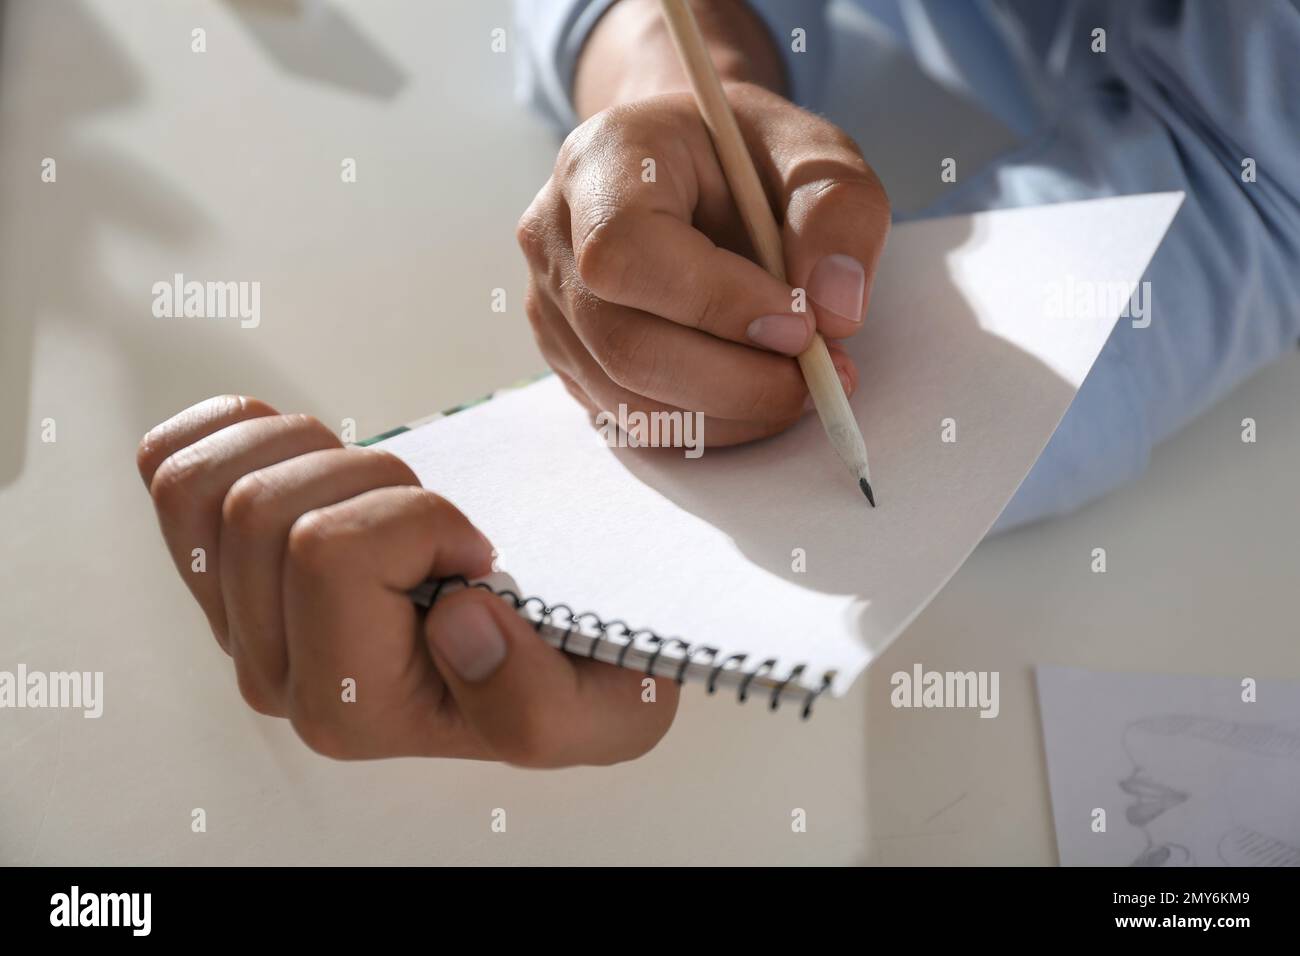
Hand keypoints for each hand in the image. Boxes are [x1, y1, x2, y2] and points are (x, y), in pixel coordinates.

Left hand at [137, 395, 677, 764]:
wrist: (542, 638)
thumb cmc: (568, 668)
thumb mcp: (604, 714)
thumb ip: (538, 704)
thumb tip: (456, 622)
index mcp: (353, 711)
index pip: (328, 553)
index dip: (422, 522)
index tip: (480, 557)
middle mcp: (274, 673)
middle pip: (259, 510)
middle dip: (373, 480)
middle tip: (434, 518)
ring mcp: (235, 615)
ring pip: (203, 486)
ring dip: (311, 453)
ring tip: (380, 490)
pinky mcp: (217, 560)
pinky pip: (170, 466)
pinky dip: (238, 431)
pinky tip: (310, 454)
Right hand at [517, 81, 889, 446]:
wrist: (690, 170)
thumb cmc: (747, 157)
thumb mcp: (814, 151)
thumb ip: (838, 211)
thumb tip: (834, 311)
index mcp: (602, 161)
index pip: (624, 252)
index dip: (715, 303)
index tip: (800, 325)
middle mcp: (554, 237)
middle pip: (625, 345)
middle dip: (738, 381)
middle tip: (821, 375)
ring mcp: (549, 306)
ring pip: (629, 398)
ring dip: (732, 412)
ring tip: (802, 382)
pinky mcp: (569, 360)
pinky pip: (632, 420)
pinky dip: (710, 423)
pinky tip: (757, 391)